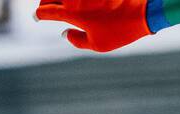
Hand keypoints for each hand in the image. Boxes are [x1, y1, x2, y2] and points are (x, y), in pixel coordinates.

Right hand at [34, 0, 151, 52]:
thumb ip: (78, 40)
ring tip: (56, 2)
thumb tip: (65, 34)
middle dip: (44, 2)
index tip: (37, 16)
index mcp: (71, 13)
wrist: (141, 11)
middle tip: (45, 7)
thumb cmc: (121, 29)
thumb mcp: (99, 44)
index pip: (46, 11)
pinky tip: (72, 3)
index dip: (39, 14)